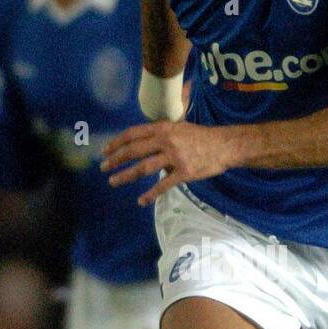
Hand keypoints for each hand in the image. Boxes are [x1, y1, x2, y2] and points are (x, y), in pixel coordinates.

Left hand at [101, 120, 238, 205]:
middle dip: (115, 160)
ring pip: (143, 168)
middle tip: (103, 168)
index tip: (105, 150)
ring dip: (126, 176)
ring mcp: (175, 157)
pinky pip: (163, 185)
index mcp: (163, 128)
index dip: (116, 142)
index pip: (133, 134)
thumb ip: (161, 135)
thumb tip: (144, 146)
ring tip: (113, 182)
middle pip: (134, 151)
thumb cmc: (201, 137)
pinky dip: (151, 194)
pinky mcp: (184, 172)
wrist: (225, 145)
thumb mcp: (179, 128)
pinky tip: (141, 200)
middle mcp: (166, 140)